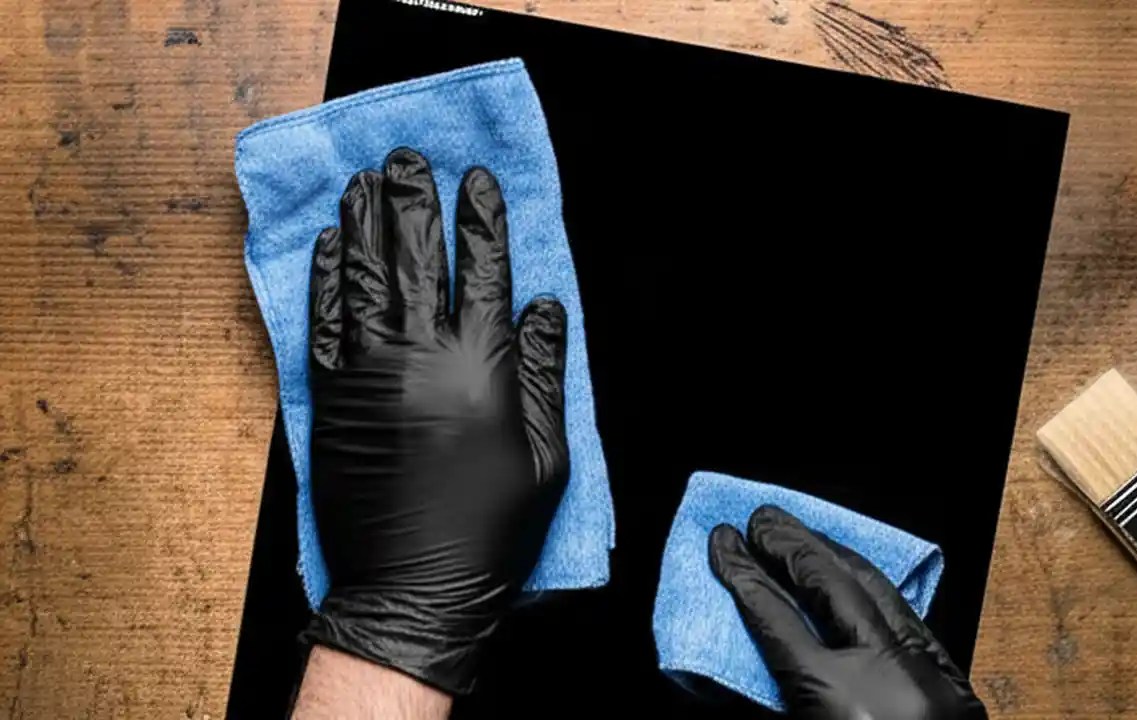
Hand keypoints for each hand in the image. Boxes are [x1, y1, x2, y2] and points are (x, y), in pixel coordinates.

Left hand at [302, 147, 569, 695]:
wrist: (415, 585)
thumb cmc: (493, 526)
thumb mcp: (547, 454)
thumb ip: (546, 373)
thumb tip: (547, 307)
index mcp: (485, 366)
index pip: (485, 270)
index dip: (481, 219)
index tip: (477, 179)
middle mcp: (424, 355)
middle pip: (419, 256)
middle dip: (415, 198)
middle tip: (408, 157)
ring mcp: (370, 372)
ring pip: (366, 276)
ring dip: (365, 221)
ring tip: (364, 180)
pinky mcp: (330, 397)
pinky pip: (324, 320)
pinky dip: (327, 277)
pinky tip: (331, 243)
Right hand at [709, 506, 986, 719]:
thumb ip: (771, 702)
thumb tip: (735, 660)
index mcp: (840, 705)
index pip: (777, 619)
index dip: (743, 576)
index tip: (722, 544)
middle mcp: (890, 679)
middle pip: (829, 586)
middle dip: (788, 546)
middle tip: (757, 521)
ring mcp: (932, 677)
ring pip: (879, 591)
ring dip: (833, 556)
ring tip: (798, 534)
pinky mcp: (958, 685)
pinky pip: (912, 619)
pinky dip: (876, 592)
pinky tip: (855, 577)